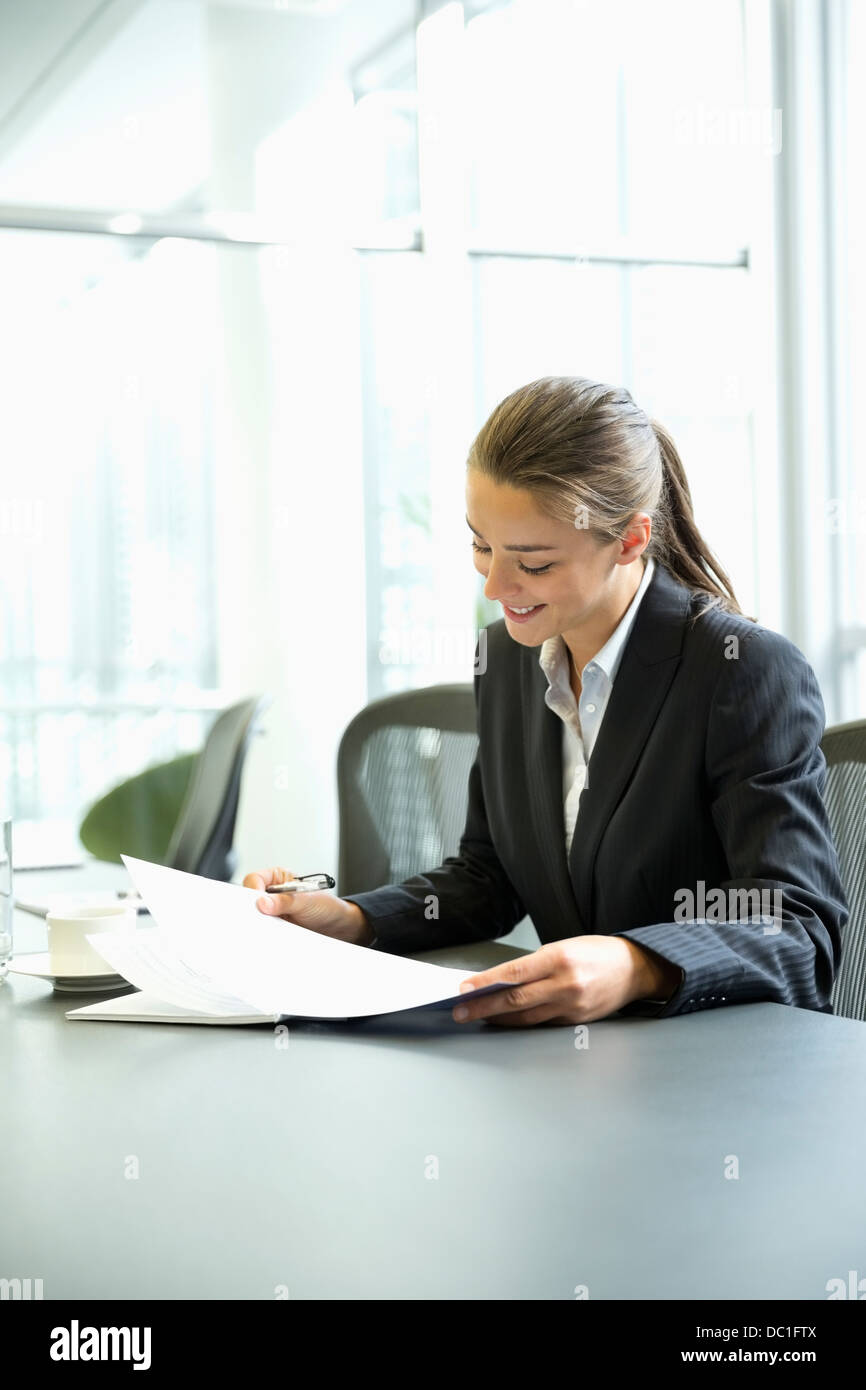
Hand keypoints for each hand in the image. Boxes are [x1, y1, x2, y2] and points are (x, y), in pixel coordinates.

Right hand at [242, 866, 374, 945]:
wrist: (339, 928)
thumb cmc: (326, 907)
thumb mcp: (306, 900)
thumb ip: (285, 901)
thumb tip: (263, 903)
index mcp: (278, 878)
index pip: (254, 880)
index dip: (253, 891)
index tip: (257, 904)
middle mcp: (273, 894)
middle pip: (251, 899)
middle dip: (253, 909)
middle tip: (259, 919)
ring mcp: (273, 912)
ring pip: (256, 916)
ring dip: (260, 923)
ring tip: (270, 929)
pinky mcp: (275, 928)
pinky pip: (264, 930)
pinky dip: (266, 934)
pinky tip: (272, 937)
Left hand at [452, 936, 679, 1026]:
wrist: (635, 969)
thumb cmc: (597, 953)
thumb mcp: (565, 946)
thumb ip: (535, 964)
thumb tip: (503, 980)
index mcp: (560, 958)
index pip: (514, 972)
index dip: (485, 982)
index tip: (464, 988)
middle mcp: (565, 984)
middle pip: (515, 1000)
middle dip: (483, 1006)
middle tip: (460, 1011)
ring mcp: (571, 1006)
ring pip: (526, 1017)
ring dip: (498, 1018)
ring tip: (477, 1016)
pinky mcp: (576, 1021)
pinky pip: (542, 1023)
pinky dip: (521, 1022)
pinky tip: (506, 1020)